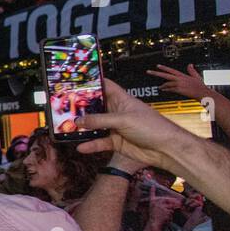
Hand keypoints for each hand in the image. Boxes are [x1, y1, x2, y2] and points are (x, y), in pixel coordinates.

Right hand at [76, 79, 195, 172]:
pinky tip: (81, 147)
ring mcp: (116, 128)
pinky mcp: (116, 143)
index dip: (93, 83)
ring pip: (95, 126)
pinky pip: (99, 143)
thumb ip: (100, 120)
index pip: (106, 86)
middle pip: (96, 107)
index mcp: (122, 100)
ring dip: (83, 128)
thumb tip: (78, 121)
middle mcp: (117, 112)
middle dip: (81, 107)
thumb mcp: (124, 119)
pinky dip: (90, 145)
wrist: (166, 149)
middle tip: (63, 106)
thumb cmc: (151, 126)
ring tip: (66, 127)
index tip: (76, 81)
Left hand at [148, 63, 209, 100]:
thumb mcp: (196, 76)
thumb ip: (191, 70)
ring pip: (167, 84)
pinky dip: (166, 90)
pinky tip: (164, 90)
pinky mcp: (179, 90)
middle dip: (156, 73)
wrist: (203, 92)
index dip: (164, 68)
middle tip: (148, 71)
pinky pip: (170, 89)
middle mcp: (180, 79)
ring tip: (160, 87)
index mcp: (183, 75)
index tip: (157, 65)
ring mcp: (179, 84)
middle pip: (165, 75)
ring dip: (163, 86)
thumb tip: (190, 64)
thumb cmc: (200, 86)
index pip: (171, 70)